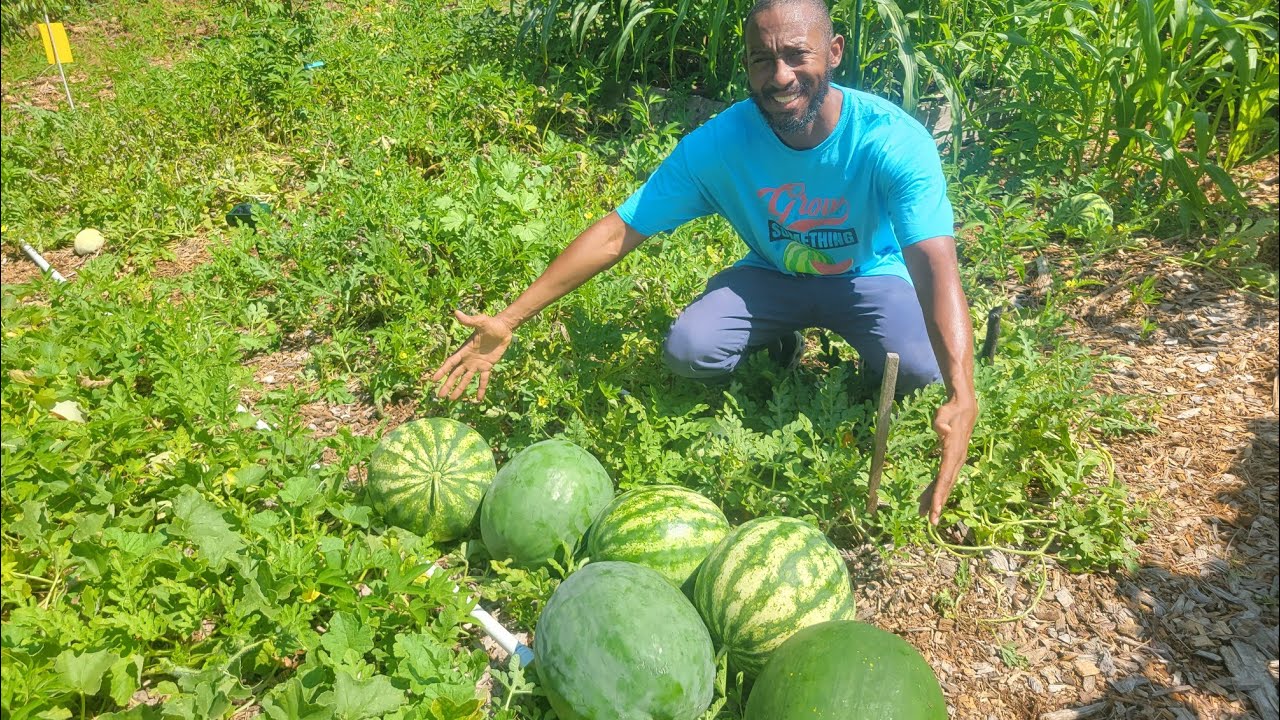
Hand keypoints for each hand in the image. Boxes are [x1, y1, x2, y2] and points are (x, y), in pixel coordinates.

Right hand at [429, 310, 513, 401]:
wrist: (503, 328)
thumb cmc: (491, 324)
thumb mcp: (480, 322)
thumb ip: (469, 320)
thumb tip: (456, 312)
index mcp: (464, 350)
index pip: (451, 363)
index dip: (442, 371)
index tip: (434, 380)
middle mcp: (468, 359)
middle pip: (455, 374)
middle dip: (447, 384)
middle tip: (440, 395)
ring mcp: (477, 364)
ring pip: (466, 379)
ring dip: (460, 389)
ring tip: (452, 400)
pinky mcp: (487, 367)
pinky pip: (483, 380)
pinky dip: (481, 389)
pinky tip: (478, 399)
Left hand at [918, 395, 976, 524]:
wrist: (964, 408)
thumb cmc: (951, 410)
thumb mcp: (944, 412)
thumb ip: (940, 421)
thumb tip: (942, 430)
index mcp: (953, 452)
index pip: (945, 476)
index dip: (940, 493)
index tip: (935, 508)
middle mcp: (956, 460)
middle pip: (946, 485)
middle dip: (939, 503)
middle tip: (931, 521)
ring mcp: (955, 461)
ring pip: (945, 484)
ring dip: (936, 499)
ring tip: (926, 515)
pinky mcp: (952, 460)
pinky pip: (944, 477)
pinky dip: (937, 489)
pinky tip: (929, 499)